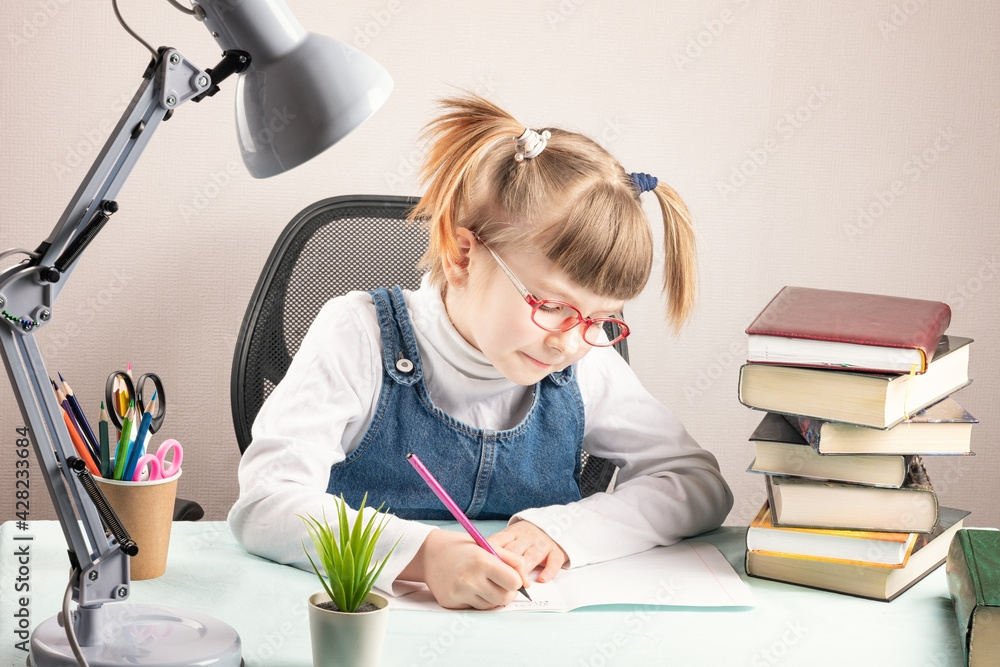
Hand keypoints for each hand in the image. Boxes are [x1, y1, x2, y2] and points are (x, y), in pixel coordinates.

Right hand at [398, 530, 526, 609]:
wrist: (429, 554)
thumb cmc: (462, 548)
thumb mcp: (488, 545)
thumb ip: (513, 561)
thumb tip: (526, 584)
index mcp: (482, 561)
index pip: (513, 583)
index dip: (515, 581)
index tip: (509, 576)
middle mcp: (470, 579)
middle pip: (504, 598)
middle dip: (507, 592)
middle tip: (499, 583)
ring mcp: (459, 593)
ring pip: (490, 606)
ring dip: (491, 597)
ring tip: (482, 582)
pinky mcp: (451, 603)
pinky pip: (474, 608)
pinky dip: (476, 600)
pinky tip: (468, 587)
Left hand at [488, 520, 567, 583]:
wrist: (554, 524)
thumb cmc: (525, 537)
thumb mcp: (509, 537)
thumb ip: (496, 548)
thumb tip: (475, 563)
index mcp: (511, 533)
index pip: (497, 542)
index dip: (490, 556)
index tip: (483, 569)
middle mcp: (526, 537)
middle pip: (514, 551)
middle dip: (507, 566)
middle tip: (499, 582)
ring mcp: (542, 544)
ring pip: (532, 556)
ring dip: (525, 570)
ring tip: (520, 584)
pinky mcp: (556, 552)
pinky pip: (553, 561)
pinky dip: (548, 571)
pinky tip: (542, 580)